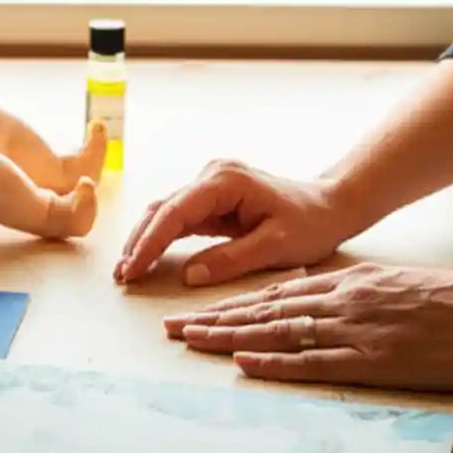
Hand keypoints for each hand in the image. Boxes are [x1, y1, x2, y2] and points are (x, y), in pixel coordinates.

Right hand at [114, 159, 359, 285]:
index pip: (175, 212)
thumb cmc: (311, 223)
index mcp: (225, 181)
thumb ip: (231, 260)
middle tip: (121, 276)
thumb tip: (188, 275)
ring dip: (144, 241)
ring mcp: (209, 186)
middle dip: (139, 243)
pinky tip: (145, 259)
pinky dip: (160, 239)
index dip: (150, 242)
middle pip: (162, 210)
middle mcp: (211, 176)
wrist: (331, 206)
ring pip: (164, 213)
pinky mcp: (211, 200)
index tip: (133, 269)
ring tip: (126, 271)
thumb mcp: (275, 246)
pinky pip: (178, 220)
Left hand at [162, 263, 452, 391]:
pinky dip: (273, 362)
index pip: (278, 294)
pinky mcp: (374, 359)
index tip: (200, 312)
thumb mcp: (401, 286)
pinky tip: (242, 363)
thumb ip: (360, 294)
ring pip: (277, 331)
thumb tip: (322, 303)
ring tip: (189, 341)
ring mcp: (356, 329)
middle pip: (265, 310)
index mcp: (351, 282)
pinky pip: (313, 361)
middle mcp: (344, 300)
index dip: (234, 304)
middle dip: (214, 318)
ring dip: (229, 337)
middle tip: (171, 328)